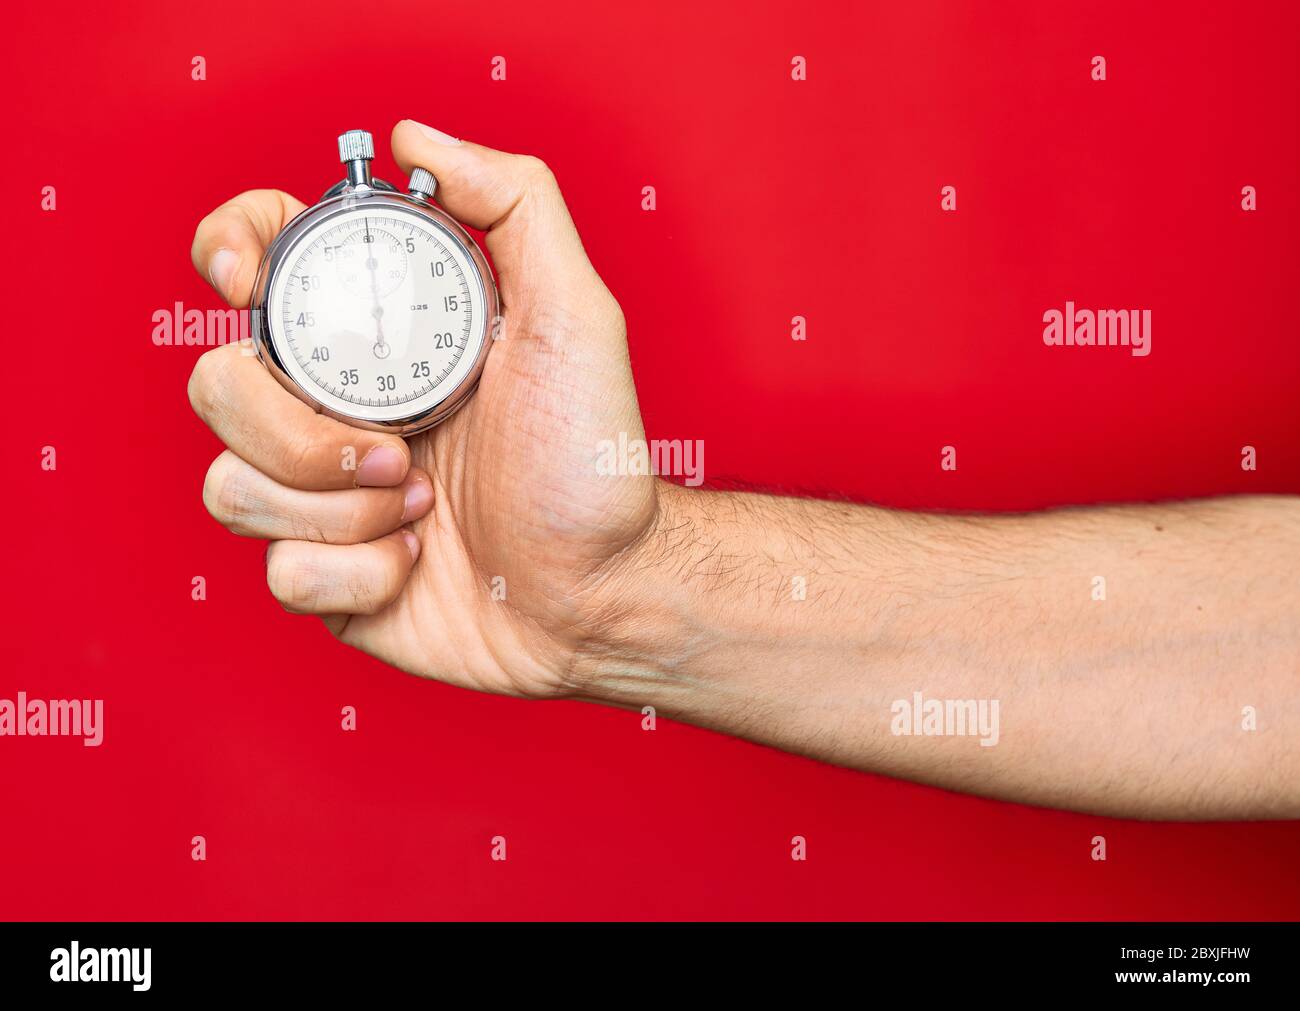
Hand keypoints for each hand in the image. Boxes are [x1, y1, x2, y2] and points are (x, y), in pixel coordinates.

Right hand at [189, 120, 656, 697]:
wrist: (603, 591)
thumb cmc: (591, 459)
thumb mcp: (573, 315)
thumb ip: (514, 205)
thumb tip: (415, 136)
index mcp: (378, 340)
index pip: (260, 264)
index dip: (228, 252)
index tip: (248, 281)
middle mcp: (337, 410)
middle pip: (218, 387)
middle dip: (299, 432)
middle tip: (399, 450)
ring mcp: (324, 496)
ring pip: (231, 487)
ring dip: (337, 507)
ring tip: (421, 508)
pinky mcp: (328, 578)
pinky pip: (280, 574)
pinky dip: (356, 575)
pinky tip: (416, 562)